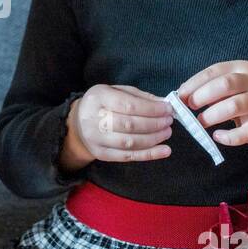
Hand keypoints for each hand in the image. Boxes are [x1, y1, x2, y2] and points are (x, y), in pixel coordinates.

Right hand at [60, 84, 174, 170]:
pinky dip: (149, 155)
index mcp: (98, 98)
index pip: (128, 105)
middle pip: (130, 125)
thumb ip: (140, 97)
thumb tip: (163, 104)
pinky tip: (164, 151)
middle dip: (154, 124)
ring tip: (167, 132)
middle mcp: (94, 119)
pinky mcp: (101, 154)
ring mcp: (96, 139)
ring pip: (130, 142)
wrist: (78, 122)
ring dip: (153, 139)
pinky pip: (128, 157)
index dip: (151, 109)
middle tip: (168, 121)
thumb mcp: (117, 91)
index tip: (167, 109)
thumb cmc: (102, 103)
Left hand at [176, 60, 247, 148]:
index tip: (181, 95)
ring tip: (200, 122)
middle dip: (202, 95)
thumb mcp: (228, 86)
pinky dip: (228, 137)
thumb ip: (208, 86)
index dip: (195, 83)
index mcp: (242, 68)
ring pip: (234, 106)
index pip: (215, 71)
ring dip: (211, 115)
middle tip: (190, 106)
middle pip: (225, 84)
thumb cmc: (241, 97)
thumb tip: (181, 94)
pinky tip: (217, 136)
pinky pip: (244, 133)